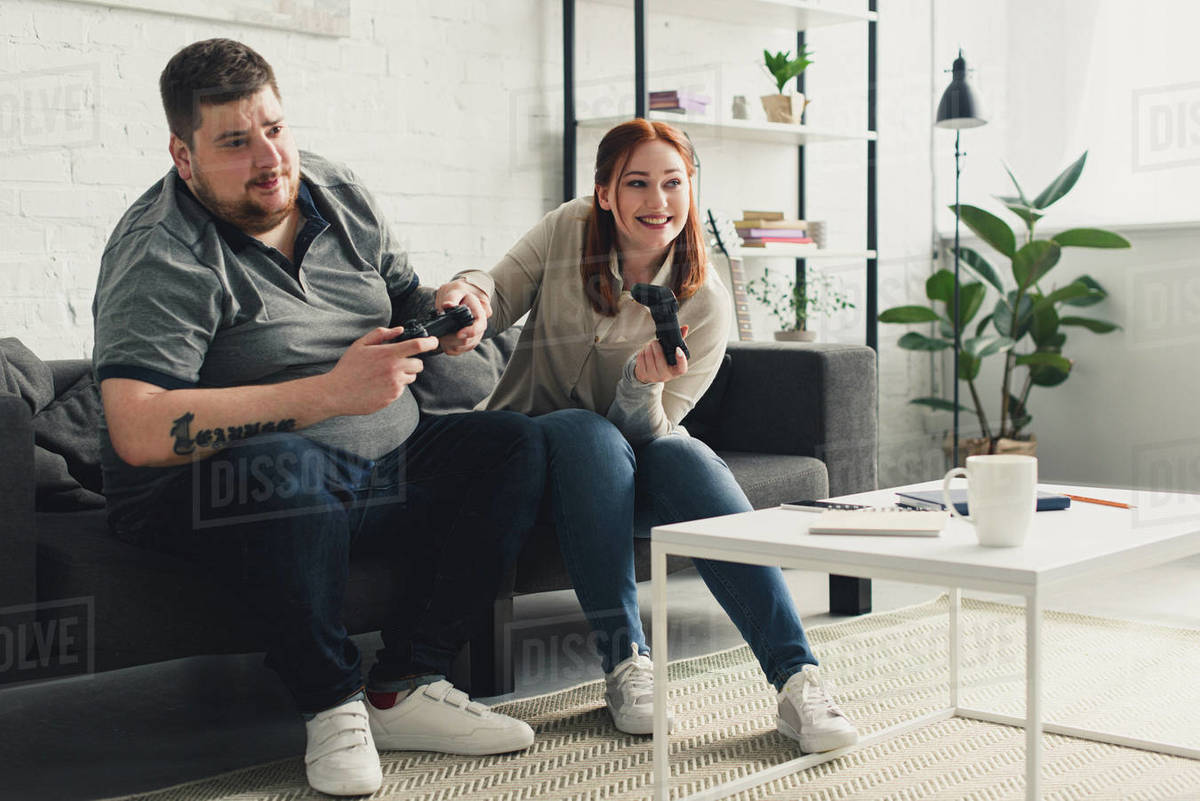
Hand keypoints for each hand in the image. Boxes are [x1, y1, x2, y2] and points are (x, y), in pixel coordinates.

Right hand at [324, 326, 438, 415]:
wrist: (337, 393)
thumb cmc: (348, 367)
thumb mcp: (360, 345)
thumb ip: (381, 334)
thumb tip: (399, 330)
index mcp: (388, 354)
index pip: (417, 346)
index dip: (430, 342)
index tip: (433, 341)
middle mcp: (394, 370)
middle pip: (419, 364)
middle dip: (413, 362)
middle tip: (398, 361)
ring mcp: (395, 385)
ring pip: (411, 377)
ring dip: (404, 374)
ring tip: (384, 374)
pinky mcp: (392, 398)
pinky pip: (401, 389)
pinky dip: (394, 386)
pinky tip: (379, 385)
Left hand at [435, 278, 490, 355]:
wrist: (459, 298)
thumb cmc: (458, 294)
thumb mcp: (455, 291)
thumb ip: (452, 298)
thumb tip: (447, 305)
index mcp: (479, 312)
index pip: (480, 325)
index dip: (471, 331)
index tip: (459, 334)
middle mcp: (480, 326)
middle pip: (471, 339)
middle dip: (453, 339)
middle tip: (441, 334)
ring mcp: (475, 335)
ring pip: (464, 347)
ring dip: (450, 344)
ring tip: (441, 336)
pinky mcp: (468, 342)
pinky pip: (459, 351)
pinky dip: (449, 348)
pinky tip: (444, 340)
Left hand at [634, 324, 689, 384]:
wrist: (650, 375)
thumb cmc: (664, 362)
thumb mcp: (672, 354)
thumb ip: (679, 341)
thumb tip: (684, 328)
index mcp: (676, 371)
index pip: (682, 368)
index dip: (681, 358)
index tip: (677, 349)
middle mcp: (665, 376)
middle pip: (659, 356)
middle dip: (656, 345)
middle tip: (656, 342)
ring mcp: (653, 376)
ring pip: (648, 355)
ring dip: (648, 346)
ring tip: (650, 346)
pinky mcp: (643, 375)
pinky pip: (641, 358)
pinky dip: (642, 352)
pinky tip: (645, 352)